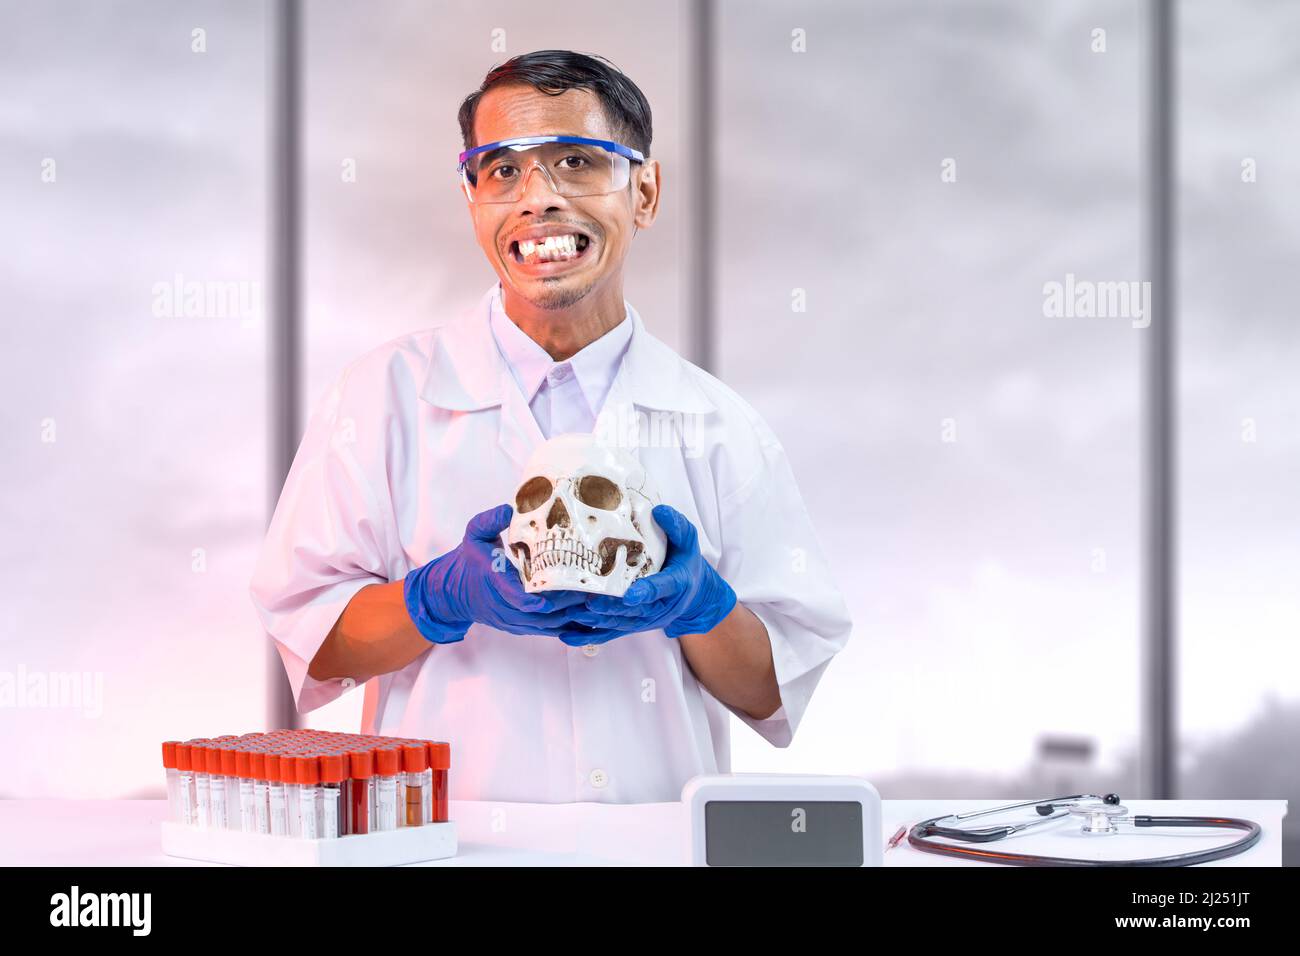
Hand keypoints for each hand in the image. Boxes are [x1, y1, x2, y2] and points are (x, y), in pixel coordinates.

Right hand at [403, 503, 604, 643]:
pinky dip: (569, 625)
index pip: (512, 596)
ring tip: (598, 601)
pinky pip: (548, 630)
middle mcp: (505, 607)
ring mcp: (515, 621)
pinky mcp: (523, 627)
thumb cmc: (469, 560)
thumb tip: (508, 508)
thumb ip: (489, 521)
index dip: (530, 600)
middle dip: (567, 605)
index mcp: (493, 583)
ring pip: (548, 625)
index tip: (548, 597)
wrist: (454, 593)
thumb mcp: (474, 534)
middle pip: (540, 614)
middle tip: (593, 590)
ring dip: (572, 616)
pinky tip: (590, 616)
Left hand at [572, 504, 737, 643]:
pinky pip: (612, 633)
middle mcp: (662, 606)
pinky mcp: (634, 625)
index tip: (631, 595)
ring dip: (598, 620)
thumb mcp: (688, 541)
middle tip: (590, 602)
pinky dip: (590, 636)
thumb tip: (659, 512)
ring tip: (574, 614)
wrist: (693, 594)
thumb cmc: (684, 562)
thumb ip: (676, 527)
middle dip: (613, 608)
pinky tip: (569, 637)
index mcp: (677, 584)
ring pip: (621, 623)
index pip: (663, 587)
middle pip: (636, 611)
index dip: (647, 592)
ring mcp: (646, 619)